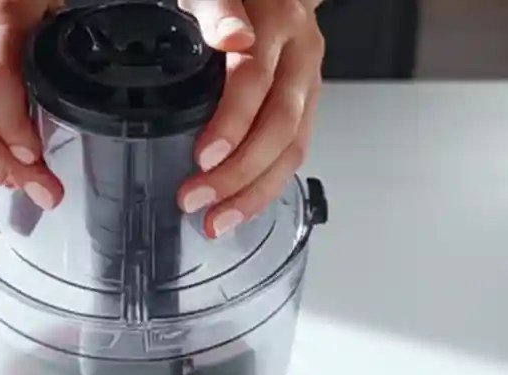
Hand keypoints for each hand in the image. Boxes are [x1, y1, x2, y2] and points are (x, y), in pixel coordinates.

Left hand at [176, 0, 324, 237]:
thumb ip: (217, 8)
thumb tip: (232, 36)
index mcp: (280, 25)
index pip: (256, 79)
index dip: (232, 122)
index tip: (204, 156)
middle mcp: (301, 57)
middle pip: (280, 125)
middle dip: (239, 172)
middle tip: (199, 199)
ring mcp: (307, 84)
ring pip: (292, 148)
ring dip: (254, 192)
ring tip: (217, 220)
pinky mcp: (304, 107)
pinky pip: (292, 154)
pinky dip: (264, 187)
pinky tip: (238, 208)